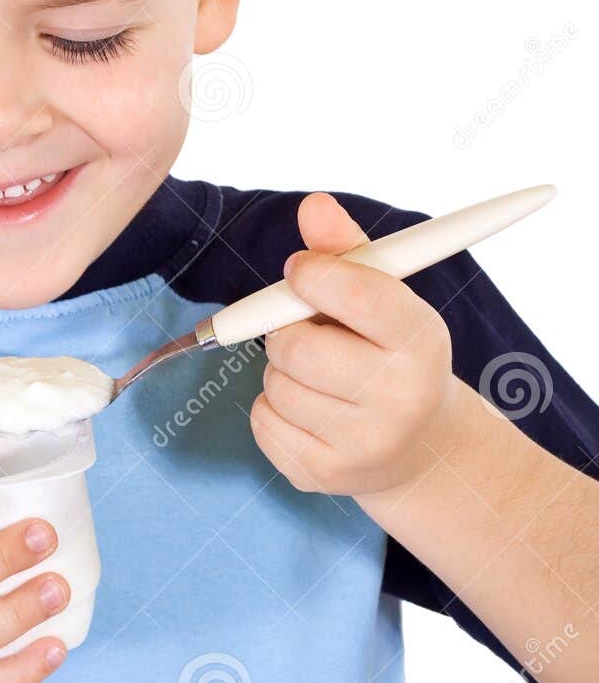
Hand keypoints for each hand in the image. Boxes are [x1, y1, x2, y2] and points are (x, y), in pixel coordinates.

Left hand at [249, 192, 462, 497]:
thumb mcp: (387, 299)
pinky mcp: (321, 476)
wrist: (419, 448)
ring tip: (317, 374)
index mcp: (421, 342)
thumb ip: (347, 250)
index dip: (314, 274)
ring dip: (281, 369)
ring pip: (275, 382)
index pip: (358, 294)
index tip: (299, 269)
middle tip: (307, 330)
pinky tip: (308, 407)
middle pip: (297, 346)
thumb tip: (313, 206)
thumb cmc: (392, 354)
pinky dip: (271, 406)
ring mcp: (361, 445)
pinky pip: (261, 420)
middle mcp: (399, 399)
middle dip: (288, 330)